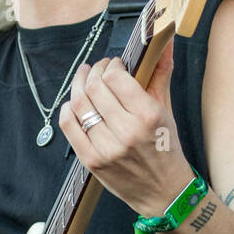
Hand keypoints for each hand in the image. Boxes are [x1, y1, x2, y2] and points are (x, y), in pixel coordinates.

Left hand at [58, 39, 192, 216]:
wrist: (163, 192)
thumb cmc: (166, 149)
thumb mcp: (167, 111)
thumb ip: (161, 74)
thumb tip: (164, 41)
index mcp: (148, 116)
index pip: (116, 77)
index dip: (111, 65)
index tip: (114, 64)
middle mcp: (126, 132)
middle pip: (95, 88)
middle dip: (93, 71)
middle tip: (96, 69)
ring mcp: (106, 148)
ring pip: (79, 105)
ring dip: (78, 86)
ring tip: (83, 79)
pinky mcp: (91, 161)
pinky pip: (69, 126)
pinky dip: (67, 110)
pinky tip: (73, 104)